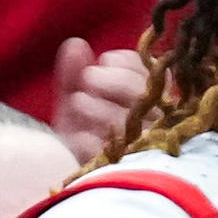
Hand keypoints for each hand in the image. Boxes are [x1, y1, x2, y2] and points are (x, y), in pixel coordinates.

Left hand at [47, 35, 147, 159]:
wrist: (60, 170)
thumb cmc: (78, 129)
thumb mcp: (74, 96)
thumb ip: (74, 71)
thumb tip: (75, 44)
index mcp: (149, 102)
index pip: (156, 75)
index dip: (130, 64)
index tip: (105, 61)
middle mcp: (153, 126)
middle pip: (147, 97)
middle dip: (115, 81)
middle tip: (88, 78)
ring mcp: (140, 151)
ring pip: (131, 124)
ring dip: (99, 108)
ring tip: (77, 104)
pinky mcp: (120, 173)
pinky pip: (110, 153)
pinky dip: (90, 140)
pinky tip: (78, 136)